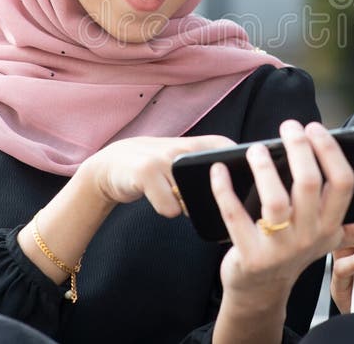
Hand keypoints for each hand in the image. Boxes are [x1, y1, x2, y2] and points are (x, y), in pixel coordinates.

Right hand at [83, 135, 234, 216]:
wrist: (110, 166)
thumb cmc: (154, 167)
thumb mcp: (180, 159)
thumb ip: (204, 166)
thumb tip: (236, 192)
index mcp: (194, 144)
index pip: (228, 148)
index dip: (240, 166)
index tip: (243, 183)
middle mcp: (181, 148)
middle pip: (212, 180)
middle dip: (212, 197)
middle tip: (193, 198)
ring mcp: (164, 159)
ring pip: (190, 199)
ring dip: (184, 205)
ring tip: (170, 193)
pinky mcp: (146, 172)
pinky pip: (170, 208)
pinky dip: (166, 210)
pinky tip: (157, 199)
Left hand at [212, 121, 353, 306]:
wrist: (261, 289)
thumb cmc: (296, 251)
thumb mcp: (333, 239)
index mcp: (331, 225)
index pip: (343, 183)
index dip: (330, 151)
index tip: (315, 128)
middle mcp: (310, 236)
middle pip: (309, 184)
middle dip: (299, 149)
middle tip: (288, 127)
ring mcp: (280, 248)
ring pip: (275, 200)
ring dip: (264, 168)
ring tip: (257, 149)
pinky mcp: (250, 256)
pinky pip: (235, 216)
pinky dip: (224, 190)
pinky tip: (220, 169)